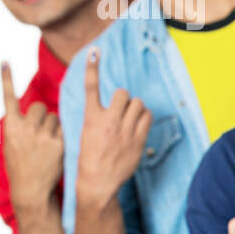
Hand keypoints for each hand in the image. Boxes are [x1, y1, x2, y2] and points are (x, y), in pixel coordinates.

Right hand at [0, 61, 63, 212]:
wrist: (31, 188)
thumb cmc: (21, 164)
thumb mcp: (12, 143)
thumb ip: (19, 126)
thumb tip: (32, 111)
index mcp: (11, 127)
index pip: (8, 99)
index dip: (6, 79)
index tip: (4, 62)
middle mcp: (26, 129)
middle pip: (41, 107)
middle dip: (43, 115)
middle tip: (40, 131)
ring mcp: (44, 136)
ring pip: (55, 117)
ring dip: (54, 126)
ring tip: (48, 143)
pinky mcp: (60, 144)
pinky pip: (65, 129)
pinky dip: (63, 135)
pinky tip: (57, 147)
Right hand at [75, 47, 151, 205]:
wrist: (98, 182)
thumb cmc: (90, 158)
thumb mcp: (86, 134)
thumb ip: (97, 118)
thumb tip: (107, 108)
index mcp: (90, 117)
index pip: (91, 87)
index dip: (92, 67)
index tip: (94, 51)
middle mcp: (108, 120)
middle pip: (123, 93)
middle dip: (124, 99)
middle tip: (121, 111)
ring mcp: (124, 129)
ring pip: (138, 103)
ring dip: (136, 108)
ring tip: (131, 119)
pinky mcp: (138, 139)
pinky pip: (148, 117)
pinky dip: (145, 117)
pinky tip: (139, 125)